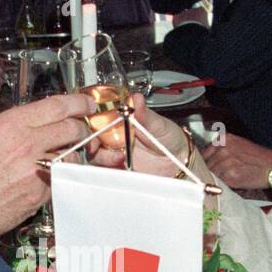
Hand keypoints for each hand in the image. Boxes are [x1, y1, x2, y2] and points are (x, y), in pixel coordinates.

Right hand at [0, 92, 91, 235]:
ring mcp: (37, 170)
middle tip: (81, 129)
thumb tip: (34, 124)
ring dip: (73, 154)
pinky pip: (62, 178)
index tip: (86, 103)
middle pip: (71, 128)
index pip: (56, 106)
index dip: (78, 102)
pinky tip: (48, 176)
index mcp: (10, 125)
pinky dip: (61, 176)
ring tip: (64, 155)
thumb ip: (12, 127)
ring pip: (72, 155)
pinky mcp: (41, 193)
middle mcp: (27, 144)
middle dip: (80, 128)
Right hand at [90, 94, 209, 180]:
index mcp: (122, 121)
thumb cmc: (171, 141)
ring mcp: (115, 154)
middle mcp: (115, 137)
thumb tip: (136, 99)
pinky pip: (103, 172)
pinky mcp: (117, 171)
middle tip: (99, 143)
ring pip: (95, 155)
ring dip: (102, 156)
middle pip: (91, 137)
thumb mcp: (160, 124)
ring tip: (120, 157)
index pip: (98, 117)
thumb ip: (145, 114)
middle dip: (91, 140)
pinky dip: (106, 170)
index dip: (91, 120)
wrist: (180, 166)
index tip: (93, 123)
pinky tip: (119, 165)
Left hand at [201, 133, 271, 189]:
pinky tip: (231, 183)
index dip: (204, 163)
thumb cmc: (258, 157)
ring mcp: (225, 163)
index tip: (203, 168)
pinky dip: (223, 184)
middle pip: (206, 165)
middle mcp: (223, 149)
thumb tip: (207, 162)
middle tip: (217, 176)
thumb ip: (222, 150)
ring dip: (216, 179)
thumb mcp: (238, 145)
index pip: (204, 153)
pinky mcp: (230, 176)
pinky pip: (219, 182)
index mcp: (223, 139)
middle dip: (209, 172)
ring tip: (228, 179)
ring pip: (211, 175)